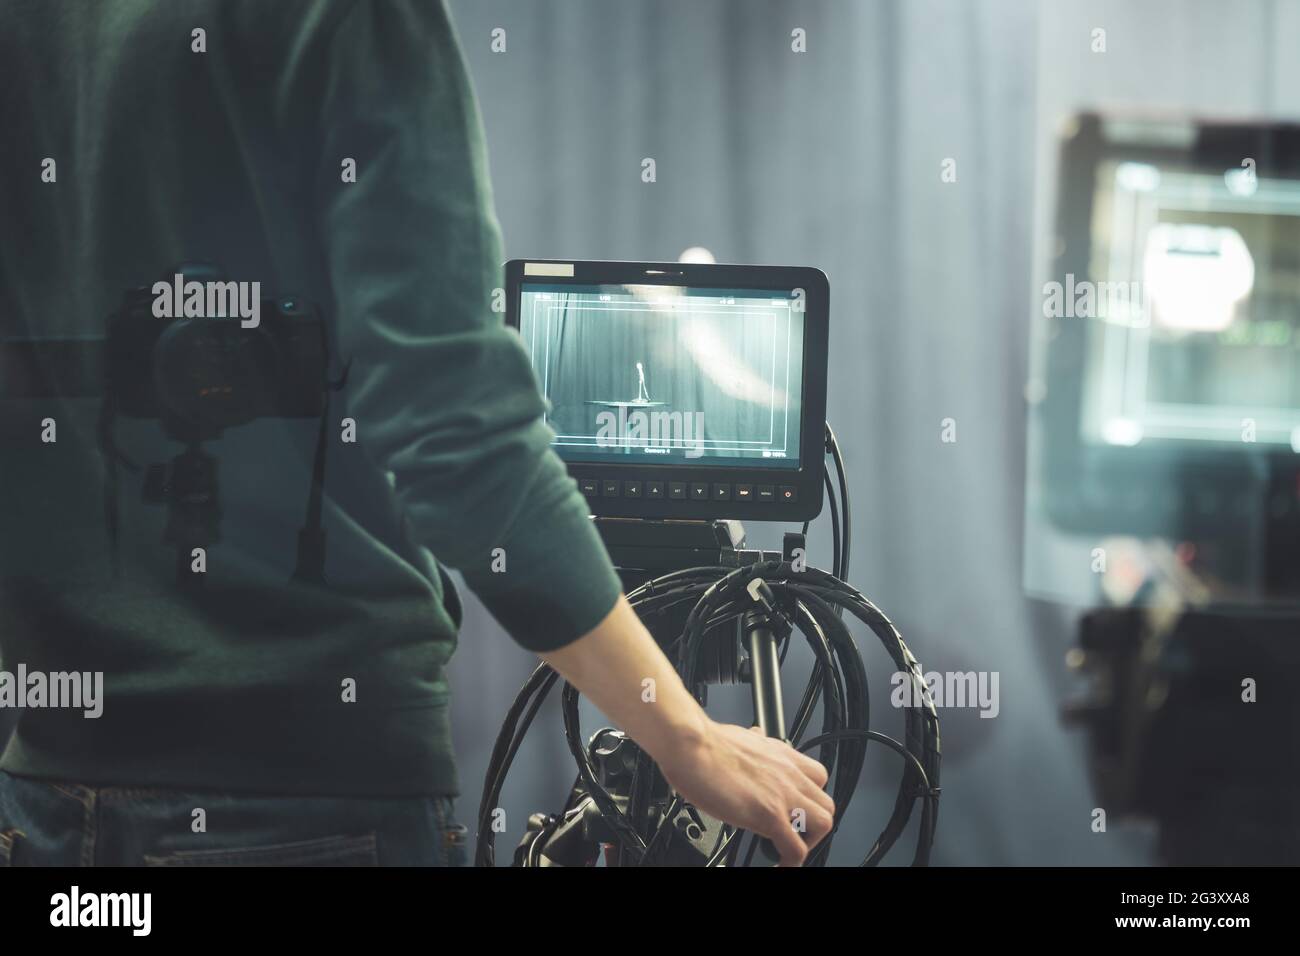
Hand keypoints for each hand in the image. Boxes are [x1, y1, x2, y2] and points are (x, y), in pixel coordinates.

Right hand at [656, 720, 834, 865]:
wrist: (691, 745)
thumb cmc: (705, 742)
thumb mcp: (741, 735)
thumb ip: (754, 740)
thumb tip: (755, 735)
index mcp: (781, 755)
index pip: (817, 777)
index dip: (810, 798)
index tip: (797, 811)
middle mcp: (788, 773)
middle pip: (826, 803)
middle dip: (813, 824)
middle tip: (793, 833)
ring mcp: (782, 795)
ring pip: (824, 823)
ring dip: (808, 841)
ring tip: (786, 848)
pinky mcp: (769, 815)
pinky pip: (796, 850)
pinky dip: (790, 862)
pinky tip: (776, 864)